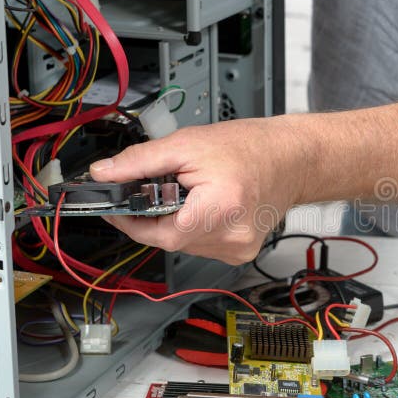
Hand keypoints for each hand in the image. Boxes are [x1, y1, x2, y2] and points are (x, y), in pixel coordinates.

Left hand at [89, 118, 307, 265]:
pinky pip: (200, 244)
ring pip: (183, 243)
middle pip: (168, 239)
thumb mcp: (187, 144)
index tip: (114, 206)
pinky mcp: (240, 253)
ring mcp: (237, 250)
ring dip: (175, 220)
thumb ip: (140, 161)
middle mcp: (230, 239)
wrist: (292, 158)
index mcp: (218, 211)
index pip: (156, 233)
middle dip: (155, 214)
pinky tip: (205, 206)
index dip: (129, 220)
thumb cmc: (249, 148)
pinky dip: (194, 226)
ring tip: (189, 192)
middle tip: (156, 188)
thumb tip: (104, 174)